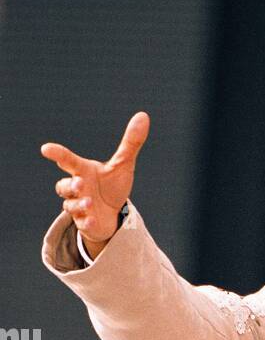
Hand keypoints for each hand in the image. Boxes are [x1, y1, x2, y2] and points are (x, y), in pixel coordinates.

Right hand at [40, 111, 150, 245]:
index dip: (57, 153)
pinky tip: (91, 220)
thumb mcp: (123, 165)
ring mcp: (79, 206)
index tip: (46, 148)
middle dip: (70, 184)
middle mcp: (78, 188)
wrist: (112, 215)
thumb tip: (143, 116)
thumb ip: (130, 143)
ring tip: (90, 202)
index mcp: (83, 170)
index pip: (67, 160)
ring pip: (70, 204)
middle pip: (63, 186)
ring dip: (78, 203)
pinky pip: (82, 223)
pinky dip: (85, 222)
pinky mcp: (85, 222)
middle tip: (80, 182)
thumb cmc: (112, 186)